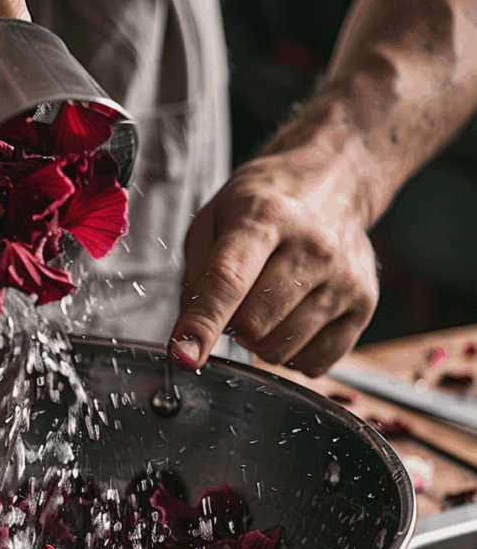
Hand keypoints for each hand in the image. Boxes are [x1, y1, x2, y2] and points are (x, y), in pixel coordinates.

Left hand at [167, 154, 378, 376]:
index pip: (228, 282)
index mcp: (267, 215)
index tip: (184, 355)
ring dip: (262, 340)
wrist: (332, 185)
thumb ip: (195, 277)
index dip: (202, 325)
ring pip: (280, 350)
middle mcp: (314, 246)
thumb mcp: (213, 220)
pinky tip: (295, 318)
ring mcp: (345, 277)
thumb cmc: (266, 205)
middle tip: (241, 298)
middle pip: (253, 325)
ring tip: (270, 302)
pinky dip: (294, 353)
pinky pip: (312, 363)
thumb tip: (189, 337)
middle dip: (233, 325)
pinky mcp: (364, 304)